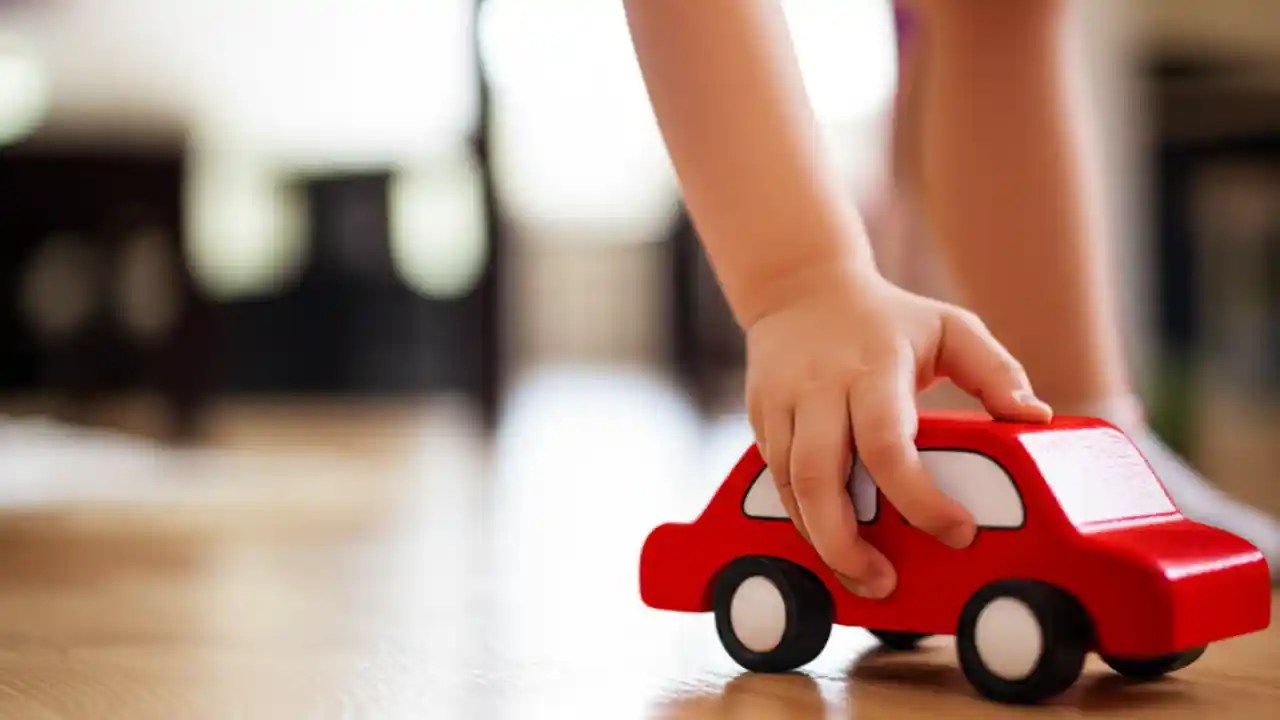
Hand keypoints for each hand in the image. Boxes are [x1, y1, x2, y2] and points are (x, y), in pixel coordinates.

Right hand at [745, 265, 1051, 598]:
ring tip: (860, 575)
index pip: (887, 443)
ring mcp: (782, 403)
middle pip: (819, 477)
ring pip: (789, 487)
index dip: (919, 498)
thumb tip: (1035, 419)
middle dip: (845, 542)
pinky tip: (829, 541)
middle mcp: (820, 387)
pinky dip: (801, 519)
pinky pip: (774, 481)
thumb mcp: (950, 326)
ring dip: (820, 541)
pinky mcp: (759, 418)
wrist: (798, 285)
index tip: (956, 532)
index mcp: (873, 366)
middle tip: (883, 582)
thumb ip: (996, 371)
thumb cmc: (886, 315)